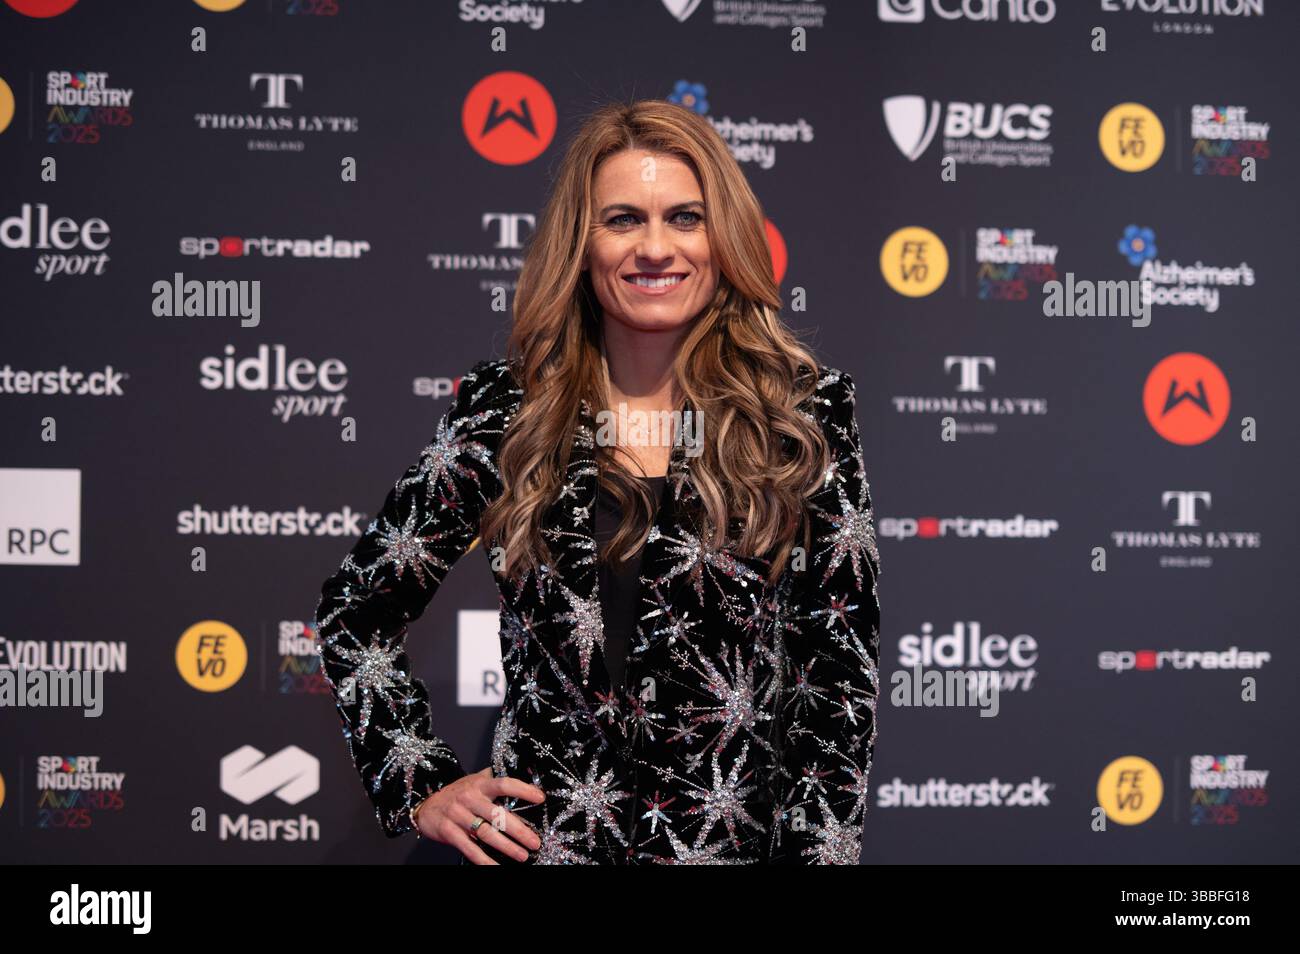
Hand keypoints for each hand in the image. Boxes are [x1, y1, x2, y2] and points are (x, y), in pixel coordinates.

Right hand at [413, 767, 545, 863]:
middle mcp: (469, 798)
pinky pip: (468, 848)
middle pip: (497, 815)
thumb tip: (526, 777)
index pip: (504, 784)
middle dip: (519, 830)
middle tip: (534, 842)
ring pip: (485, 833)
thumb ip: (495, 781)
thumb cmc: (457, 794)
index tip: (540, 798)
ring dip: (506, 847)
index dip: (522, 790)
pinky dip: (483, 860)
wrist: (426, 806)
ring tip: (522, 856)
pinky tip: (495, 867)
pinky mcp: (448, 831)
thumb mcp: (474, 782)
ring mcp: (457, 815)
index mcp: (479, 784)